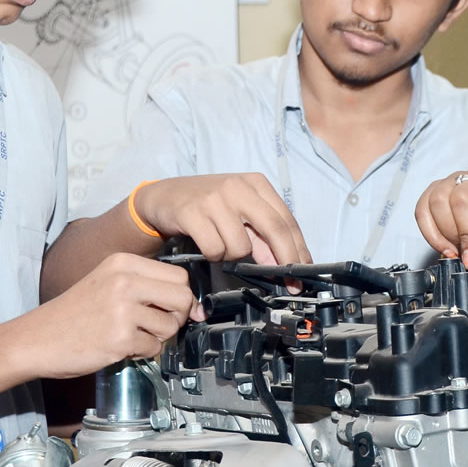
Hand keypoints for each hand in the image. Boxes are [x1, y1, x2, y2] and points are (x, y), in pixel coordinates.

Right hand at [26, 252, 203, 376]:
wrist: (37, 339)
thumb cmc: (73, 314)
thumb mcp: (108, 283)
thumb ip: (149, 287)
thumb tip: (196, 308)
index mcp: (123, 263)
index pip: (179, 276)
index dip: (182, 296)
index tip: (173, 308)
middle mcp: (125, 282)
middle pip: (183, 297)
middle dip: (177, 316)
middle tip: (156, 324)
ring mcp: (123, 310)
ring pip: (171, 326)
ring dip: (157, 337)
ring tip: (131, 335)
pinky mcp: (120, 338)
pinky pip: (154, 348)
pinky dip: (142, 353)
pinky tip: (120, 346)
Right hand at [134, 174, 311, 264]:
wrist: (162, 197)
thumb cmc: (206, 206)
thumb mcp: (238, 214)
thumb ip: (261, 236)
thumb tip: (281, 264)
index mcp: (255, 183)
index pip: (286, 219)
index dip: (298, 248)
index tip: (304, 270)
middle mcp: (238, 187)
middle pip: (274, 228)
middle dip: (285, 259)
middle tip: (289, 282)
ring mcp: (215, 199)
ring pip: (241, 246)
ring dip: (233, 256)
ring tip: (221, 244)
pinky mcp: (192, 213)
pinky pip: (215, 250)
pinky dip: (213, 255)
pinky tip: (206, 243)